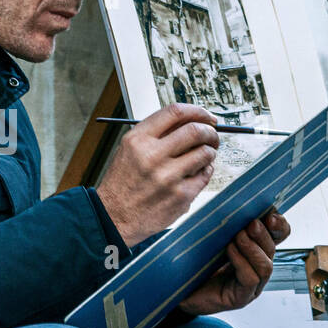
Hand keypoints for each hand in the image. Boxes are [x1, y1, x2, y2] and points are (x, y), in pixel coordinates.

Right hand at [95, 102, 221, 247]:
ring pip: (205, 153)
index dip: (197, 111)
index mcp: (138, 139)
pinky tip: (195, 173)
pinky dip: (205, 171)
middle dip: (210, 131)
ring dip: (210, 151)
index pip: (175, 112)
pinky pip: (205, 175)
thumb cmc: (124, 182)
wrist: (114, 217)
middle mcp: (152, 155)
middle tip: (212, 135)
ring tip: (203, 155)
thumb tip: (192, 121)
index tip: (206, 116)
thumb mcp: (130, 150)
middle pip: (195, 130)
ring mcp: (168, 177)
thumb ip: (157, 134)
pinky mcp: (180, 195)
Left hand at [176, 208, 290, 315]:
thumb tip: (230, 201)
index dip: (279, 225)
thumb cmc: (193, 263)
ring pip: (266, 266)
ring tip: (238, 236)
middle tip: (251, 223)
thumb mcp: (210, 238)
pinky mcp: (240, 298)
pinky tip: (230, 250)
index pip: (278, 236)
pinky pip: (251, 279)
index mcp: (254, 251)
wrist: (176, 292)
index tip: (271, 214)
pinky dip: (242, 262)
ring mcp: (251, 287)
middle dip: (263, 234)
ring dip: (254, 248)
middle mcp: (256, 269)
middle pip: (272, 249)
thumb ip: (223, 223)